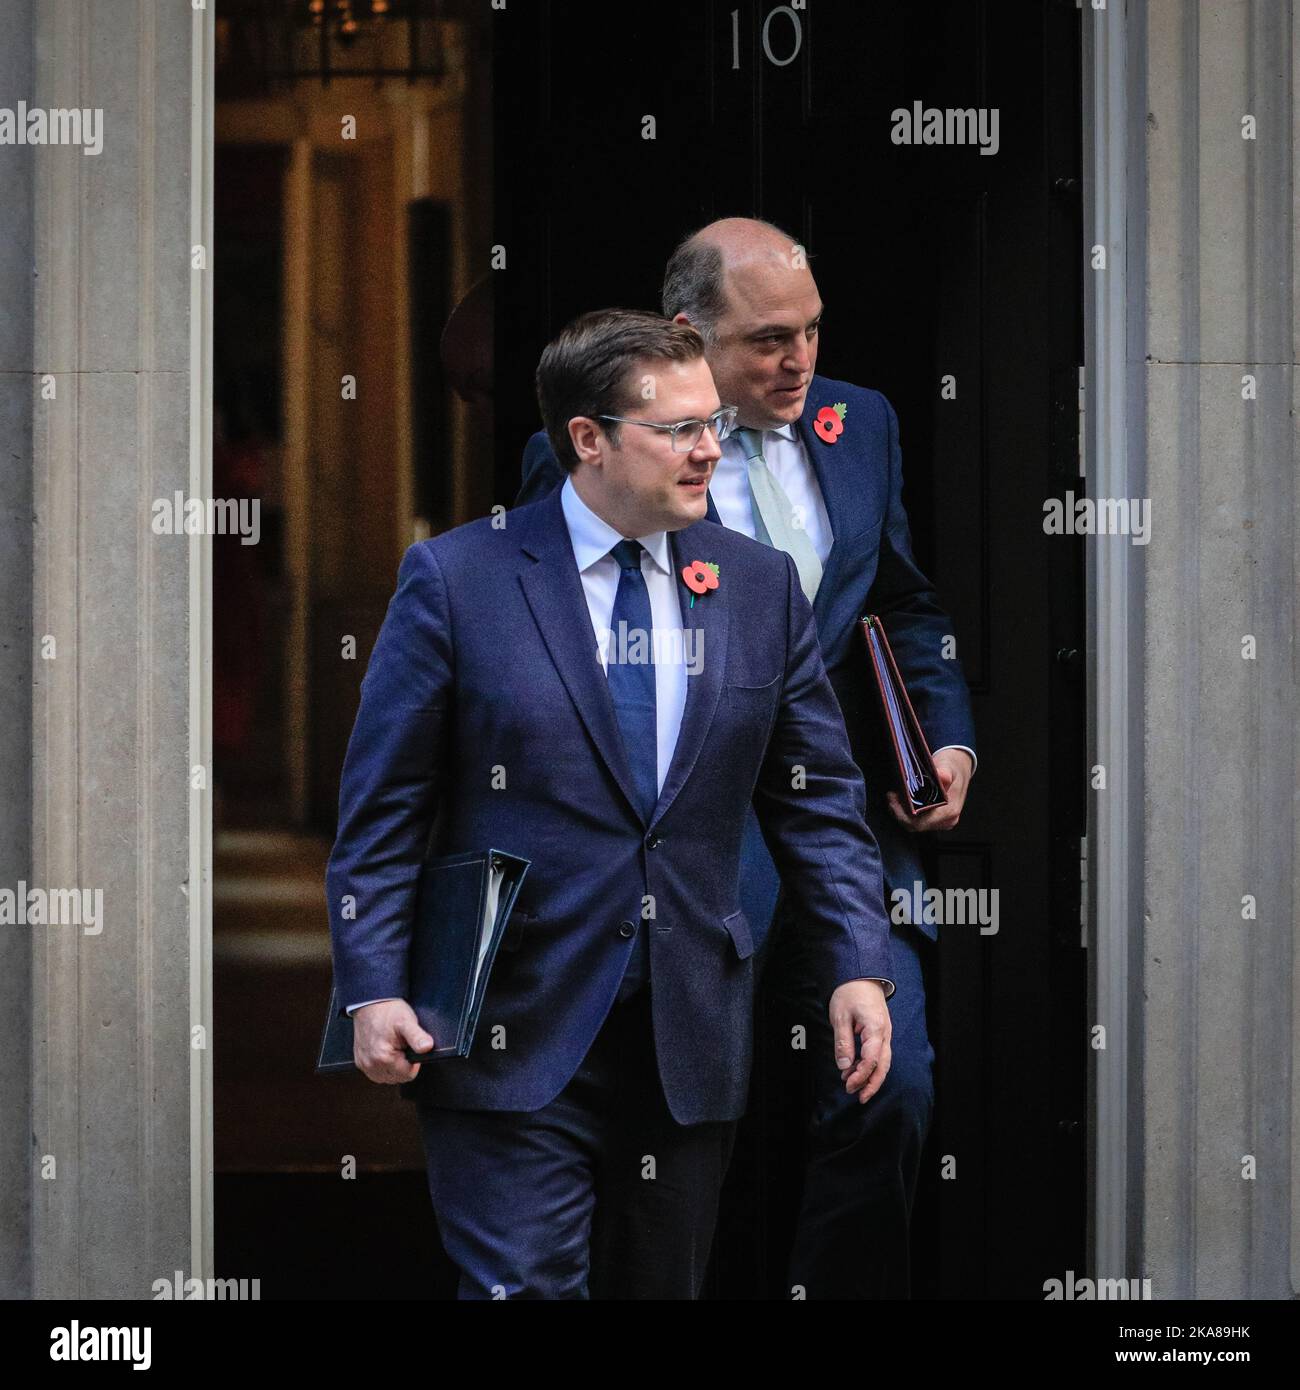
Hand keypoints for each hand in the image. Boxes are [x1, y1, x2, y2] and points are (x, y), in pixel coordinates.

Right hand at [352, 999, 434, 1083]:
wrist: (370, 1003)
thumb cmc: (388, 1011)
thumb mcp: (407, 1021)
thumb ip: (417, 1037)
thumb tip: (427, 1047)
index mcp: (384, 1058)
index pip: (409, 1074)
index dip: (414, 1062)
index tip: (410, 1047)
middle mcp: (371, 1065)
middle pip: (398, 1077)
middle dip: (404, 1064)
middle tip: (402, 1044)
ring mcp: (364, 1065)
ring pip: (388, 1077)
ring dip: (394, 1066)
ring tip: (393, 1047)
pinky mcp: (360, 1063)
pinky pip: (377, 1073)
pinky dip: (384, 1065)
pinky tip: (385, 1051)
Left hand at [828, 980, 891, 1104]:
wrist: (862, 977)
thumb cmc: (849, 993)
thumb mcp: (840, 1016)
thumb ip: (843, 1042)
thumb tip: (845, 1067)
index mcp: (875, 1028)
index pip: (872, 1059)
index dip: (861, 1075)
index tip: (848, 1085)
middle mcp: (884, 1034)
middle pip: (883, 1065)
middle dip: (872, 1084)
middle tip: (859, 1098)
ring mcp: (885, 1034)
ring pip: (882, 1062)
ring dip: (869, 1076)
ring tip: (852, 1087)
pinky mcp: (880, 1034)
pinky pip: (878, 1054)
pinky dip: (868, 1065)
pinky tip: (853, 1071)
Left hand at [887, 747, 971, 832]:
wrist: (959, 769)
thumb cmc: (952, 768)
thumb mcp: (948, 766)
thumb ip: (944, 773)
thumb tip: (940, 777)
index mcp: (950, 811)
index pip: (921, 823)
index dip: (903, 815)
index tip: (893, 799)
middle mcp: (947, 820)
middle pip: (915, 826)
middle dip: (899, 812)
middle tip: (891, 796)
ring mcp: (941, 822)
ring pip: (913, 825)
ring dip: (901, 812)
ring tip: (894, 796)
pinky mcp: (935, 820)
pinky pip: (916, 821)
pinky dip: (905, 812)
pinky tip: (899, 799)